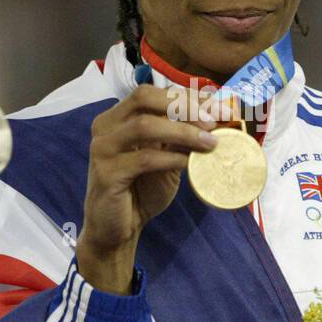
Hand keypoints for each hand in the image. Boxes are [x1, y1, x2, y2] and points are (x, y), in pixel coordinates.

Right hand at [76, 85, 223, 293]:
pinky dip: (171, 158)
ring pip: (145, 126)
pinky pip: (144, 159)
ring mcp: (103, 149)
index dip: (186, 95)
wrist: (117, 229)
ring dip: (183, 132)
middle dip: (184, 106)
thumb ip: (181, 137)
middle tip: (213, 121)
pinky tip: (189, 164)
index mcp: (118, 117)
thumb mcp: (166, 158)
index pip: (152, 93)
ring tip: (210, 143)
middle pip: (144, 98)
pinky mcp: (106, 174)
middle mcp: (106, 126)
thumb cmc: (141, 190)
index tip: (218, 106)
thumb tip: (216, 118)